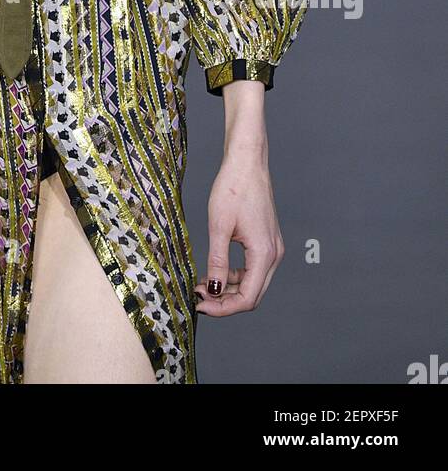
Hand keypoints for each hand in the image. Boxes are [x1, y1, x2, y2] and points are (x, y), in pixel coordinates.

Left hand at [194, 122, 283, 316]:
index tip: (199, 304)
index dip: (223, 307)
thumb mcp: (219, 226)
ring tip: (202, 283)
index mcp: (264, 253)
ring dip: (228, 288)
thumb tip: (212, 290)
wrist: (247, 162)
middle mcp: (274, 254)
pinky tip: (215, 270)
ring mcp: (272, 248)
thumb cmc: (233, 188)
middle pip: (252, 294)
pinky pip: (252, 268)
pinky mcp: (266, 241)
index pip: (247, 298)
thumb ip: (217, 261)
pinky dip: (234, 275)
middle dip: (225, 301)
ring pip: (252, 283)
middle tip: (198, 298)